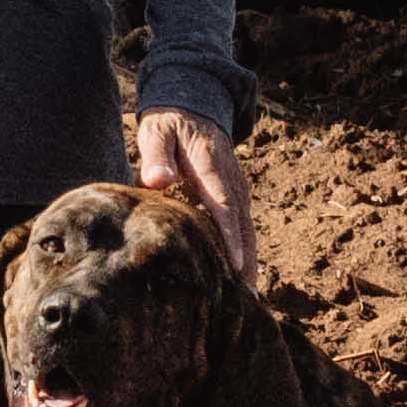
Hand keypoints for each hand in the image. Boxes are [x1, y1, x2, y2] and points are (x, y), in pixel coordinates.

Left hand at [129, 107, 258, 283]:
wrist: (193, 105)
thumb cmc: (169, 124)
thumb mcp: (157, 132)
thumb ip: (156, 156)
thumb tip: (158, 180)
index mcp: (212, 165)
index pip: (224, 205)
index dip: (230, 237)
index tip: (234, 265)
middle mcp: (231, 180)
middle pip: (243, 225)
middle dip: (247, 262)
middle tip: (247, 300)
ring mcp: (237, 188)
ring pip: (247, 230)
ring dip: (249, 263)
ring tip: (248, 300)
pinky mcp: (236, 195)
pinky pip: (243, 227)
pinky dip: (245, 252)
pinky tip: (241, 278)